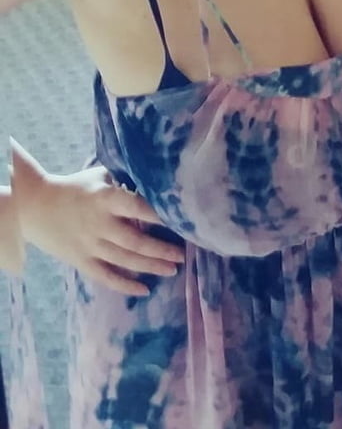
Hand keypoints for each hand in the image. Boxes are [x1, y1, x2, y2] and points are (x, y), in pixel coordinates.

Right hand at [10, 138, 183, 295]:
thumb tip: (157, 183)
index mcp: (106, 198)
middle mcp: (99, 224)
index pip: (138, 208)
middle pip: (136, 241)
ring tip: (173, 269)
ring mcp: (89, 245)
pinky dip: (125, 285)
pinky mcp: (81, 261)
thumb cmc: (75, 187)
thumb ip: (126, 181)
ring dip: (151, 266)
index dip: (161, 216)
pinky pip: (105, 277)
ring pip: (125, 260)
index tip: (182, 222)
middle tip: (183, 254)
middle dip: (162, 250)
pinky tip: (145, 289)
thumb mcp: (101, 176)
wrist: (34, 206)